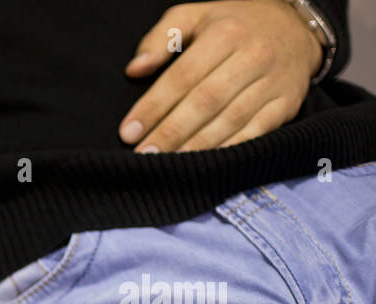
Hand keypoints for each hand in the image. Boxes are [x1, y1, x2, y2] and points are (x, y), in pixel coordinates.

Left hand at [119, 1, 322, 152]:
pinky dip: (229, 150)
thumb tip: (135, 69)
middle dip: (171, 132)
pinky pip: (256, 132)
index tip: (128, 132)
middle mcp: (253, 56)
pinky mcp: (287, 103)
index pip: (182, 76)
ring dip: (196, 147)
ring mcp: (273, 81)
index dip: (154, 106)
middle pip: (205, 101)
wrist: (298, 26)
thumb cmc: (234, 24)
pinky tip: (205, 164)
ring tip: (168, 165)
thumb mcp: (197, 15)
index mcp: (226, 34)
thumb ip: (162, 37)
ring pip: (231, 120)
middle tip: (144, 155)